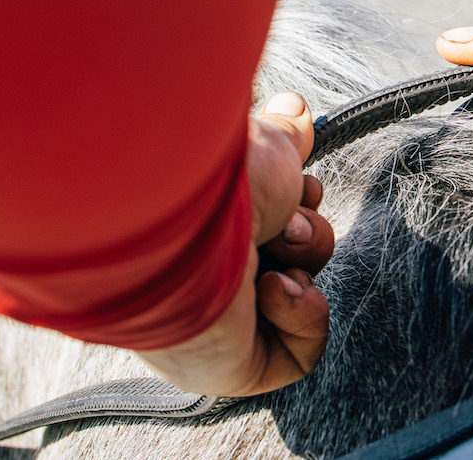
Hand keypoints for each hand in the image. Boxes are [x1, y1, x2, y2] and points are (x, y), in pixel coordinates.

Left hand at [135, 92, 334, 395]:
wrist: (170, 229)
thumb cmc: (204, 182)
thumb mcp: (261, 143)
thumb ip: (283, 134)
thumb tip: (295, 110)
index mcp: (206, 215)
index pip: (266, 214)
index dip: (296, 197)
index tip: (297, 180)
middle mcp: (207, 262)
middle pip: (287, 251)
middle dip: (303, 227)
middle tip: (289, 215)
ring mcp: (219, 313)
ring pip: (296, 293)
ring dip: (301, 264)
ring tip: (273, 249)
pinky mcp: (232, 362)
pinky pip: (297, 352)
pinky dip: (301, 317)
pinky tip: (271, 288)